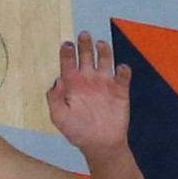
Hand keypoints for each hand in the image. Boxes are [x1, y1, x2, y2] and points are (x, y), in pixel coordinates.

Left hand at [46, 32, 132, 154]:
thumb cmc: (77, 131)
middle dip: (85, 45)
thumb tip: (56, 81)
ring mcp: (104, 84)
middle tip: (83, 35)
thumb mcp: (59, 117)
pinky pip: (123, 76)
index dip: (67, 53)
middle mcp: (88, 80)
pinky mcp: (120, 90)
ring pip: (105, 61)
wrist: (100, 144)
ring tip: (100, 44)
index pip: (68, 64)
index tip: (67, 45)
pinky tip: (120, 69)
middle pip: (86, 57)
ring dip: (104, 52)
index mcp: (72, 85)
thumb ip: (54, 99)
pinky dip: (123, 70)